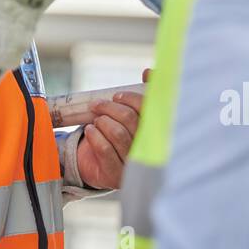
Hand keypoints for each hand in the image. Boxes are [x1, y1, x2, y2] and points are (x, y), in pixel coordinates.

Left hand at [77, 69, 149, 190]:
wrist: (98, 166)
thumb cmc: (120, 136)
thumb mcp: (132, 116)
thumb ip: (144, 94)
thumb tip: (150, 72)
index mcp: (157, 135)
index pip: (150, 111)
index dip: (132, 99)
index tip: (116, 96)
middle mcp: (150, 152)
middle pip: (130, 119)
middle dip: (110, 108)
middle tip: (97, 105)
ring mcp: (134, 166)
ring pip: (118, 134)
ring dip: (103, 121)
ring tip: (96, 119)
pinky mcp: (117, 176)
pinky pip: (105, 150)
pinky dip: (95, 136)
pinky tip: (90, 130)